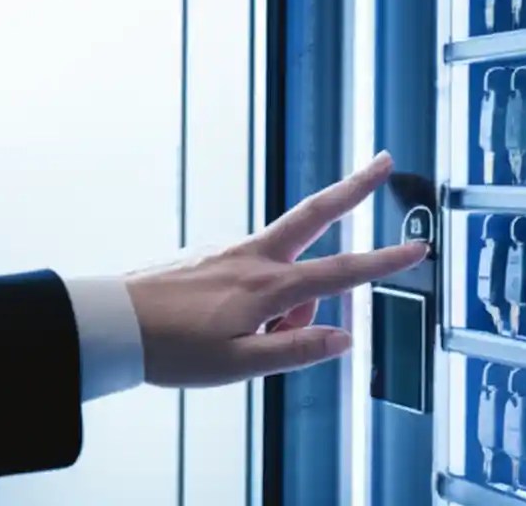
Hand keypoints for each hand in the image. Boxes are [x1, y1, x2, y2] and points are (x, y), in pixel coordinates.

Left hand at [125, 152, 425, 387]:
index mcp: (267, 287)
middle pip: (316, 213)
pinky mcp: (213, 256)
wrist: (108, 324)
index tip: (417, 247)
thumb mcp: (237, 365)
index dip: (384, 261)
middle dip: (354, 187)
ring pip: (286, 265)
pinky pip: (257, 274)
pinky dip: (263, 300)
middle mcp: (254, 258)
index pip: (341, 273)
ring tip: (250, 345)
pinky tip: (228, 328)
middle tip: (384, 162)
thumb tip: (344, 338)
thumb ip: (295, 351)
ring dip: (291, 299)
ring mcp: (232, 251)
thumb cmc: (170, 349)